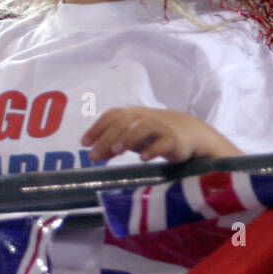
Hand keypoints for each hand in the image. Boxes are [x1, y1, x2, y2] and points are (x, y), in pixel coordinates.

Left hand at [82, 107, 241, 162]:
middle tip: (94, 156)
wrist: (189, 133)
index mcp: (131, 115)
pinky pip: (163, 143)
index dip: (96, 128)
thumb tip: (91, 155)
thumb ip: (112, 145)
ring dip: (127, 138)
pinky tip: (143, 158)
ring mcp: (159, 128)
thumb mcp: (130, 138)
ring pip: (142, 127)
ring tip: (116, 150)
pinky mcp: (174, 141)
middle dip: (106, 139)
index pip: (111, 116)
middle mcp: (143, 118)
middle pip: (122, 123)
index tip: (84, 143)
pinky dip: (153, 149)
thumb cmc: (152, 135)